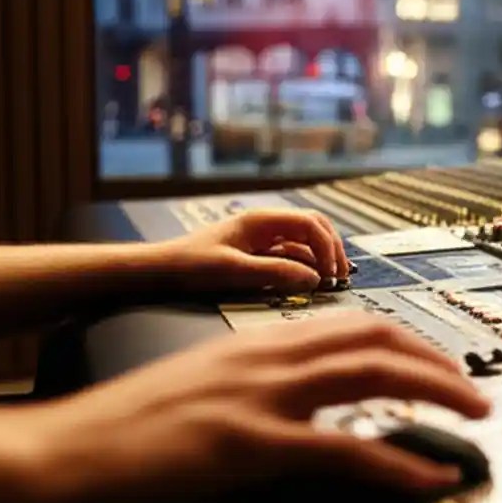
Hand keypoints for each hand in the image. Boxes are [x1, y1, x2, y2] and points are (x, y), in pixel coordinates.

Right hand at [18, 313, 490, 502]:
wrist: (63, 449)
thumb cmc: (126, 427)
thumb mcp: (202, 387)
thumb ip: (256, 384)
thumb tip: (304, 403)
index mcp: (254, 341)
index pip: (351, 322)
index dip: (406, 339)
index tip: (436, 360)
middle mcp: (264, 357)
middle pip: (375, 337)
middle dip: (436, 358)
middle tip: (472, 387)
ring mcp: (258, 398)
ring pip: (373, 376)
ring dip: (436, 392)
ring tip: (474, 415)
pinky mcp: (248, 445)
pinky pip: (343, 449)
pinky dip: (396, 462)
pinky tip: (426, 475)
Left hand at [160, 208, 350, 293]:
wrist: (160, 270)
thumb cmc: (190, 265)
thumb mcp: (234, 271)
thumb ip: (275, 272)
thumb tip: (312, 278)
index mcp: (261, 220)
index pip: (310, 224)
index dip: (327, 247)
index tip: (331, 274)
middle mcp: (265, 225)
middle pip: (314, 226)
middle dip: (332, 248)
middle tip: (340, 275)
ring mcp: (262, 237)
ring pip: (305, 240)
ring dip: (321, 257)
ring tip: (331, 280)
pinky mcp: (257, 252)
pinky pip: (290, 254)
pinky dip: (305, 265)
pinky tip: (310, 281)